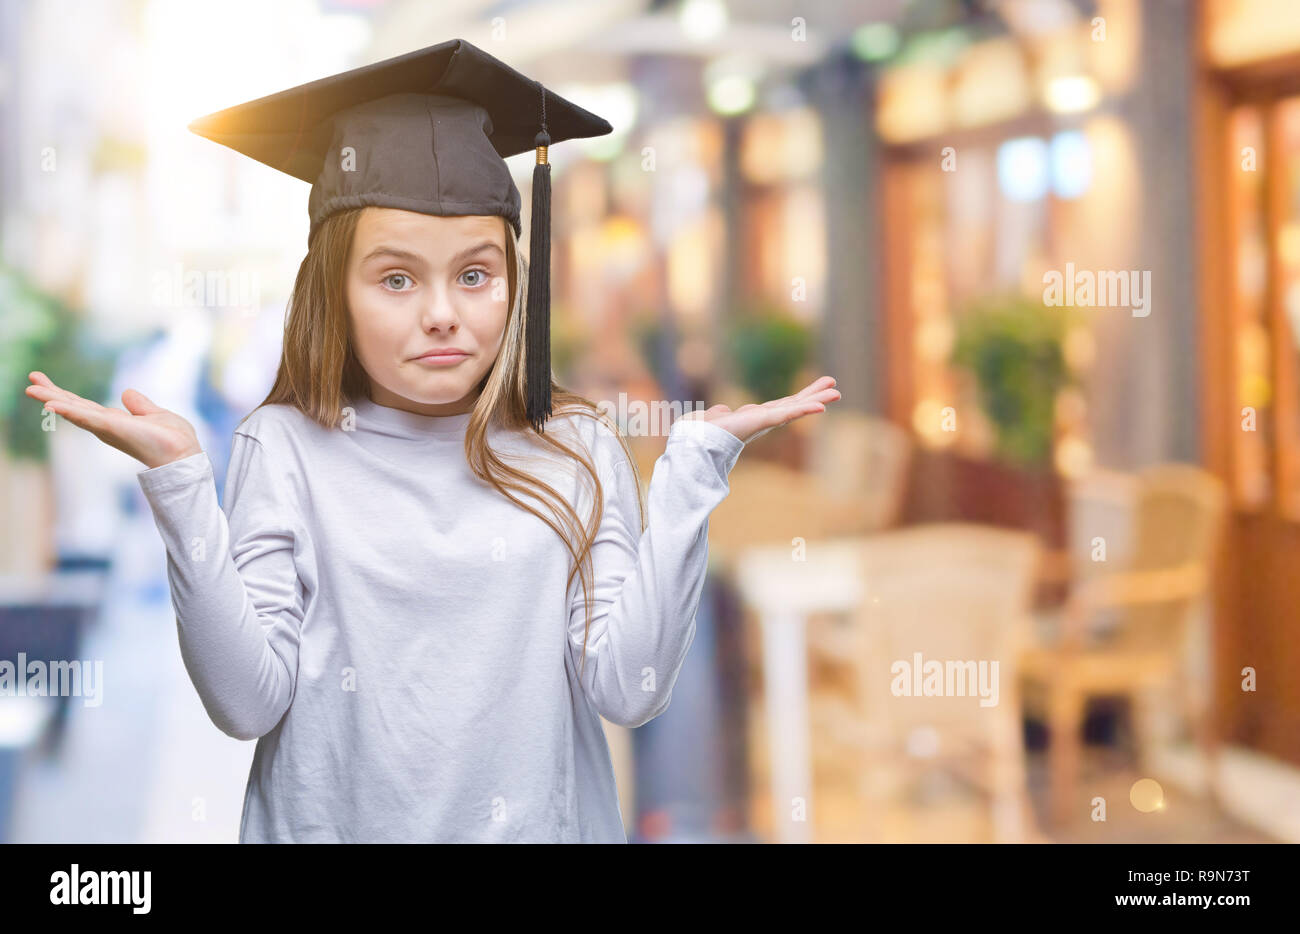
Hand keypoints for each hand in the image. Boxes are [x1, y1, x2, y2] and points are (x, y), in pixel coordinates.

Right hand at [25, 371, 202, 469]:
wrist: (183, 453)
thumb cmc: (173, 439)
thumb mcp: (154, 414)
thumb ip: (140, 406)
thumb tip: (127, 394)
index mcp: (114, 421)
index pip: (83, 406)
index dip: (65, 395)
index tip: (45, 382)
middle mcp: (105, 425)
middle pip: (73, 406)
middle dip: (51, 393)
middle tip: (30, 379)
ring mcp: (106, 427)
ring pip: (73, 410)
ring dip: (52, 399)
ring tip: (31, 388)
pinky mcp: (112, 427)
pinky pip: (86, 417)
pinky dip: (69, 410)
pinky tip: (51, 404)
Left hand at [683, 376, 840, 443]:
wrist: (696, 442)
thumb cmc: (703, 435)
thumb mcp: (714, 418)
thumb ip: (720, 414)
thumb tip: (721, 412)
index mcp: (754, 418)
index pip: (781, 406)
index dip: (798, 399)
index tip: (814, 394)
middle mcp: (763, 420)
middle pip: (794, 404)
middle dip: (814, 395)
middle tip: (834, 386)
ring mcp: (765, 421)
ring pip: (795, 408)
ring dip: (816, 400)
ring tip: (837, 392)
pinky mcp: (763, 422)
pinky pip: (787, 414)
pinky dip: (804, 410)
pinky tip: (820, 406)